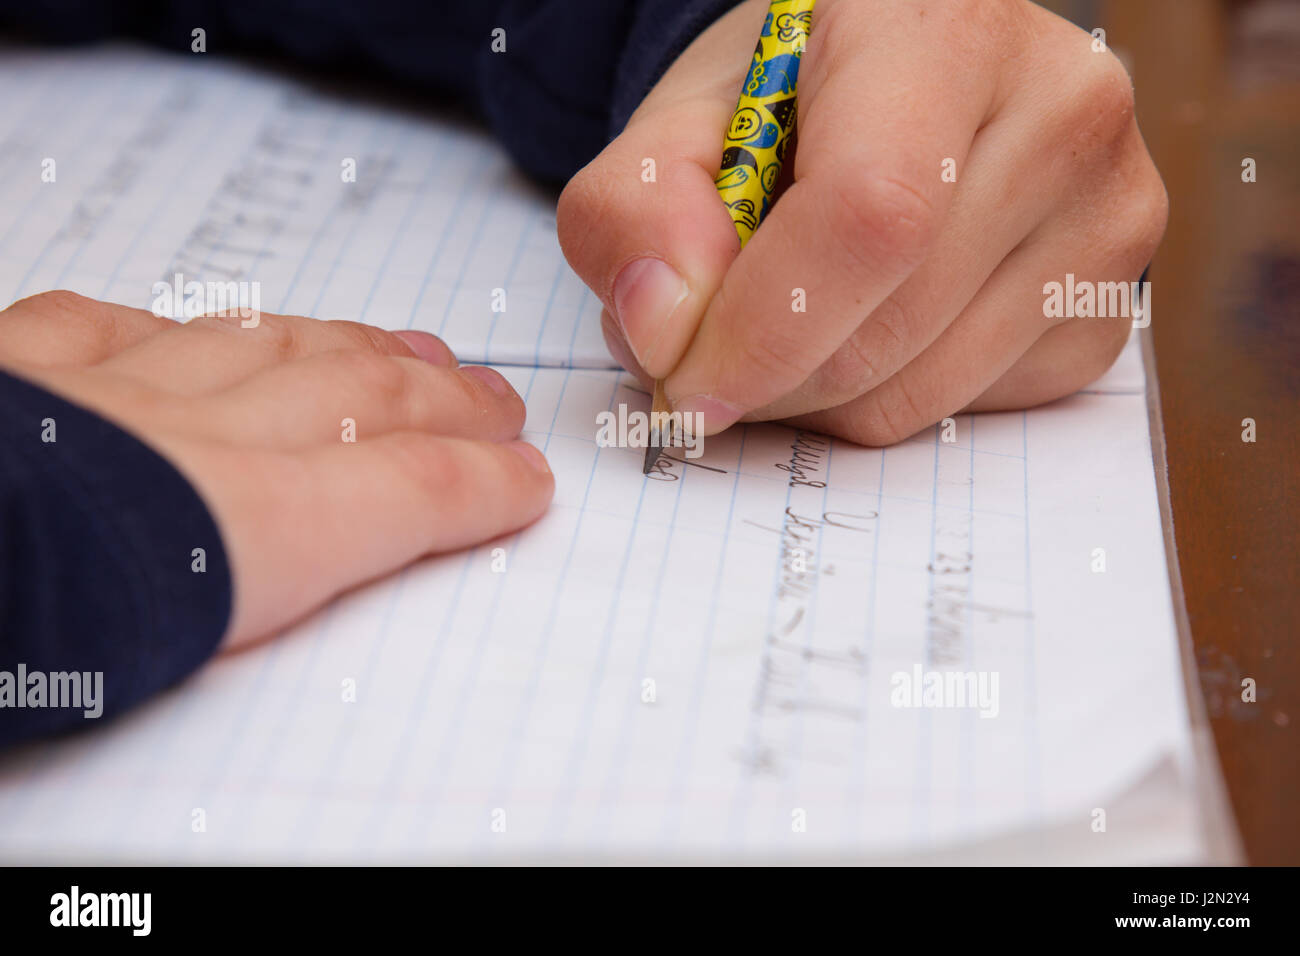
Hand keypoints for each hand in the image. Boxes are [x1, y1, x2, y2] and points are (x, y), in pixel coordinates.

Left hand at [0, 291, 552, 647]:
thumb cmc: (12, 643)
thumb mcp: (155, 689)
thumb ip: (254, 605)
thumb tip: (295, 591)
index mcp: (232, 530)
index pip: (395, 493)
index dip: (476, 486)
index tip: (526, 485)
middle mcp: (187, 443)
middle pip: (350, 399)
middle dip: (441, 400)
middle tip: (494, 400)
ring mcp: (105, 394)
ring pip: (263, 346)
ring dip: (350, 347)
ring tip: (408, 350)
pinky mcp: (22, 370)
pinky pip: (116, 329)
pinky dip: (182, 331)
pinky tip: (203, 331)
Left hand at [557, 0, 1166, 442]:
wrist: (891, 99)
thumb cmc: (787, 105)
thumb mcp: (681, 126)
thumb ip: (636, 211)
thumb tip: (667, 330)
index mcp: (948, 29)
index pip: (871, 214)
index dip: (764, 326)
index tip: (687, 382)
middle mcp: (1063, 112)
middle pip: (893, 325)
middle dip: (769, 379)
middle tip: (711, 359)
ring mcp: (1109, 217)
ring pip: (921, 394)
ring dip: (817, 399)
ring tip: (787, 328)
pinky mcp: (1106, 310)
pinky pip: (966, 415)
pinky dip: (882, 401)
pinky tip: (865, 332)